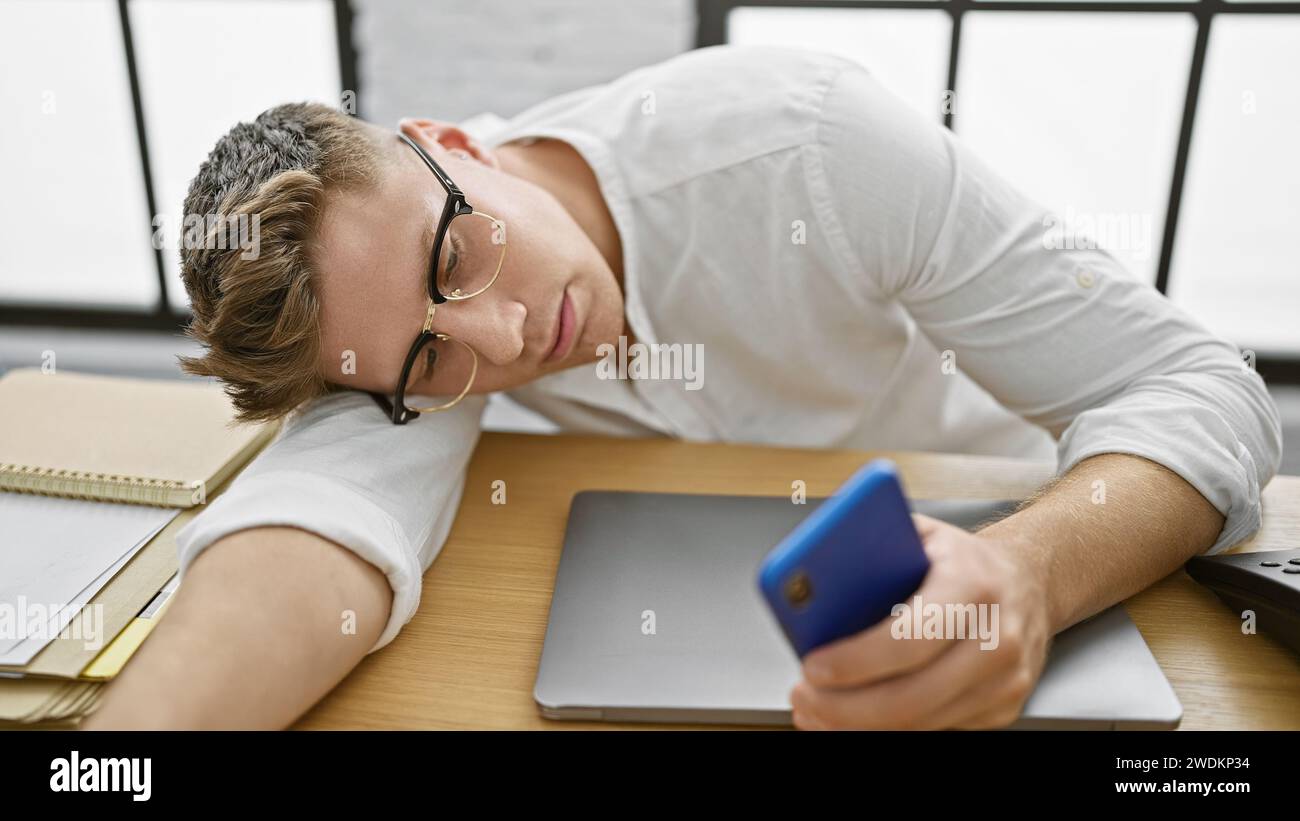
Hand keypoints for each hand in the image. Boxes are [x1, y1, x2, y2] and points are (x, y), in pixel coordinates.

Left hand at [789, 513, 1052, 729]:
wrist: (1029, 579)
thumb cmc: (960, 558)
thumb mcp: (919, 534)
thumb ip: (869, 547)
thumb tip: (807, 577)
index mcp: (971, 585)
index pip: (909, 637)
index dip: (855, 660)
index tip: (811, 666)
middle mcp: (997, 637)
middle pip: (911, 697)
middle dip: (845, 706)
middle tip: (803, 697)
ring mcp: (1005, 680)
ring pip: (920, 723)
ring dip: (858, 725)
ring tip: (816, 710)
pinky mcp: (1003, 708)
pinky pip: (936, 730)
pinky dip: (888, 730)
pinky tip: (853, 717)